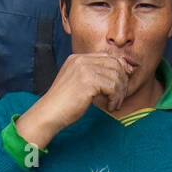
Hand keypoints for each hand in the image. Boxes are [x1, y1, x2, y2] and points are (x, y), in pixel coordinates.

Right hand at [14, 53, 130, 149]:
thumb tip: (116, 76)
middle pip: (114, 64)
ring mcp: (84, 69)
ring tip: (115, 104)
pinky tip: (110, 107)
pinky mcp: (88, 81)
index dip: (118, 71)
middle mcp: (81, 60)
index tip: (120, 87)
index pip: (107, 57)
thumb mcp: (77, 83)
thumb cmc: (63, 104)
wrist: (49, 114)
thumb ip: (91, 75)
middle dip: (122, 81)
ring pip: (115, 76)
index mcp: (77, 58)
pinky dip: (115, 99)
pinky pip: (112, 87)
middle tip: (120, 97)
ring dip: (119, 93)